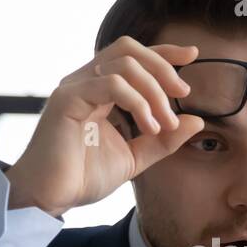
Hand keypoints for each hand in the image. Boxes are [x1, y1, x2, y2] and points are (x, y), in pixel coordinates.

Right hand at [4, 36, 205, 216]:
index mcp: (98, 89)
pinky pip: (111, 84)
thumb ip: (163, 140)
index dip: (163, 51)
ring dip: (153, 91)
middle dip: (162, 66)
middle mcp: (84, 81)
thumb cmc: (82, 177)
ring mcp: (74, 87)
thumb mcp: (134, 157)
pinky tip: (148, 126)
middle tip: (183, 92)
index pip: (132, 56)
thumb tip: (196, 120)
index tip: (192, 55)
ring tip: (163, 124)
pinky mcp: (67, 99)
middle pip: (129, 49)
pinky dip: (138, 102)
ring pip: (124, 65)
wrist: (50, 197)